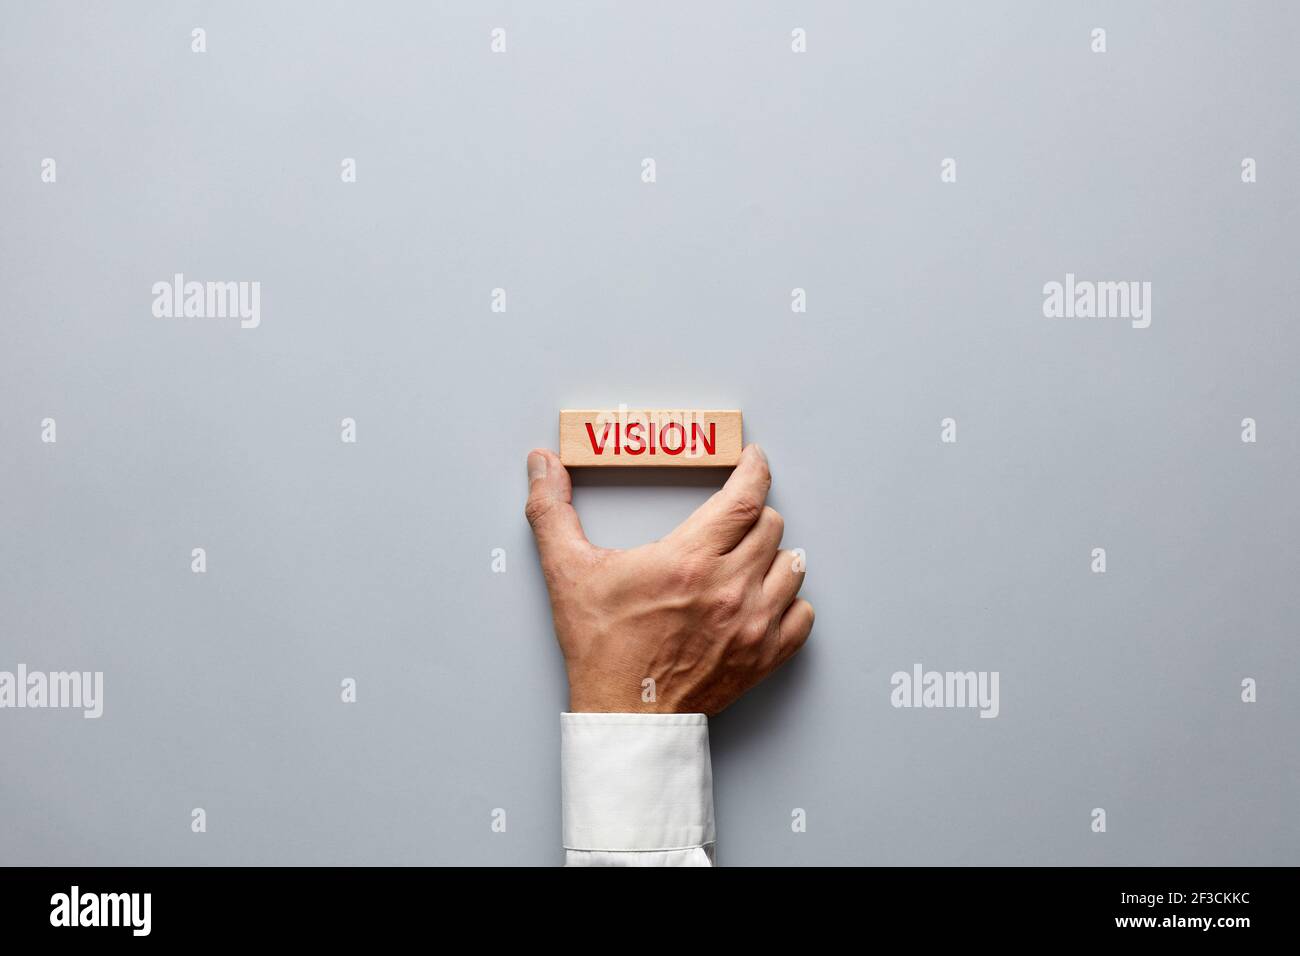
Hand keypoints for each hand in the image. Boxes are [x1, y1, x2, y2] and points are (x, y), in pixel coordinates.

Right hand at [525, 444, 812, 714]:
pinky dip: (789, 600)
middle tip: (732, 518)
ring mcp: (754, 625)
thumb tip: (541, 464)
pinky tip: (765, 597)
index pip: (746, 497)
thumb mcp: (568, 572)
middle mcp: (731, 588)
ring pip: (792, 566)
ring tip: (749, 556)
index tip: (754, 460)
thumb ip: (552, 510)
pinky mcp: (765, 657)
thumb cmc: (601, 648)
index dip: (755, 469)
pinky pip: (802, 614)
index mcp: (690, 560)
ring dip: (773, 554)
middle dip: (752, 513)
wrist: (624, 716)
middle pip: (771, 525)